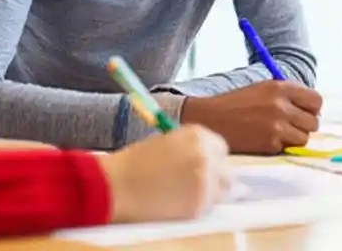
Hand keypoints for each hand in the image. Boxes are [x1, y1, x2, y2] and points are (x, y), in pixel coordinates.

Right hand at [98, 125, 230, 222]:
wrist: (115, 185)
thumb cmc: (133, 164)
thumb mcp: (166, 144)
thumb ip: (190, 150)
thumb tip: (207, 162)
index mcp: (197, 135)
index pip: (221, 149)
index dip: (212, 159)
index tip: (204, 168)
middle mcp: (206, 155)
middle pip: (226, 171)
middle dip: (215, 178)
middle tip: (196, 185)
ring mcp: (205, 180)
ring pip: (221, 191)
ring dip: (208, 193)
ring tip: (182, 195)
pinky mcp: (200, 204)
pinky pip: (208, 207)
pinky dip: (196, 207)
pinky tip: (176, 204)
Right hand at [181, 81, 321, 153]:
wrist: (211, 119)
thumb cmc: (237, 104)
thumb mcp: (263, 89)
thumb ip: (288, 95)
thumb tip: (313, 110)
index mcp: (281, 87)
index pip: (316, 100)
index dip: (313, 109)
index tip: (305, 113)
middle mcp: (281, 105)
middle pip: (313, 122)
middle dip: (304, 126)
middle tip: (291, 126)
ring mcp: (277, 125)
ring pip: (304, 138)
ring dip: (294, 138)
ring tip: (278, 133)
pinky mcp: (270, 143)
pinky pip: (287, 148)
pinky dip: (279, 146)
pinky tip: (264, 139)